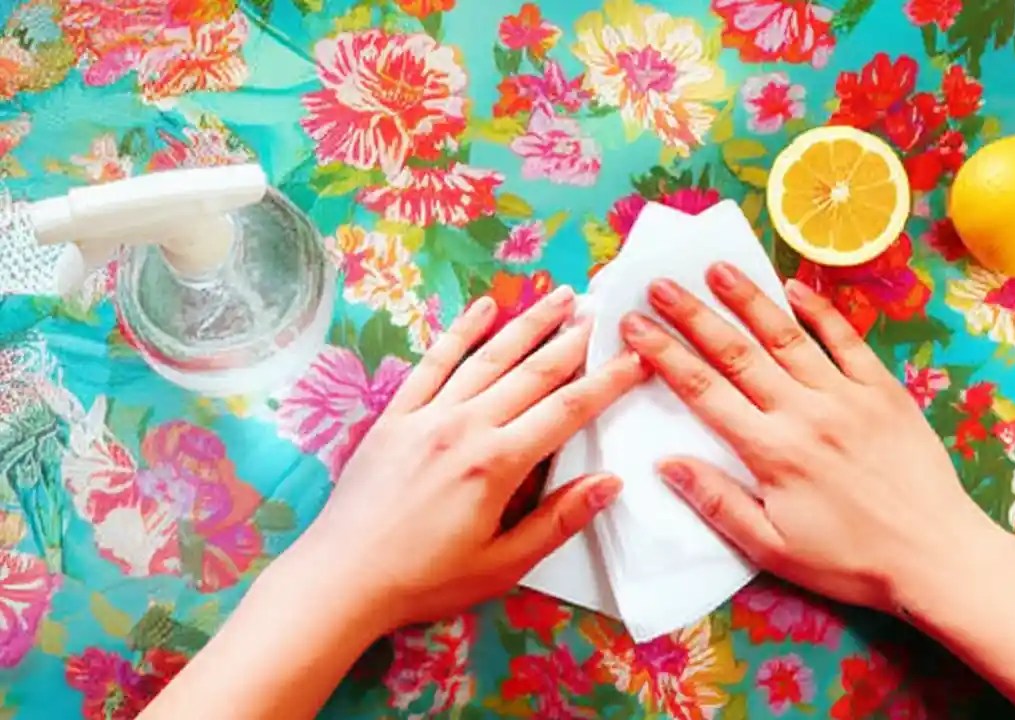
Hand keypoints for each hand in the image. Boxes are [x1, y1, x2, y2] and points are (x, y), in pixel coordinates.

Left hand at [287, 286, 646, 632]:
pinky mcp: (396, 416)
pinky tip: (484, 307)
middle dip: (573, 340)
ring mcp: (427, 415)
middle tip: (604, 312)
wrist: (341, 578)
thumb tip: (610, 482)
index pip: (567, 410)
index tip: (637, 359)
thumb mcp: (503, 565)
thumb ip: (558, 521)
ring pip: (488, 357)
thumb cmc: (426, 579)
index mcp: (497, 464)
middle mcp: (465, 427)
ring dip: (528, 324)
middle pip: (532, 372)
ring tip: (560, 296)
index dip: (607, 382)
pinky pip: (434, 363)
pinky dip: (461, 332)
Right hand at [621, 263, 997, 614]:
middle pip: (736, 353)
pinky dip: (818, 311)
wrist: (935, 556)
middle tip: (660, 283)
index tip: (634, 326)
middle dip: (693, 315)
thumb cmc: (850, 561)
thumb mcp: (772, 548)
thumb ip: (717, 502)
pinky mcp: (884, 391)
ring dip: (748, 299)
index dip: (664, 355)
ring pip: (786, 336)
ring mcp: (847, 396)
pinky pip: (846, 340)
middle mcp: (804, 413)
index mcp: (771, 452)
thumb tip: (666, 463)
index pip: (703, 391)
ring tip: (717, 268)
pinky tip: (793, 287)